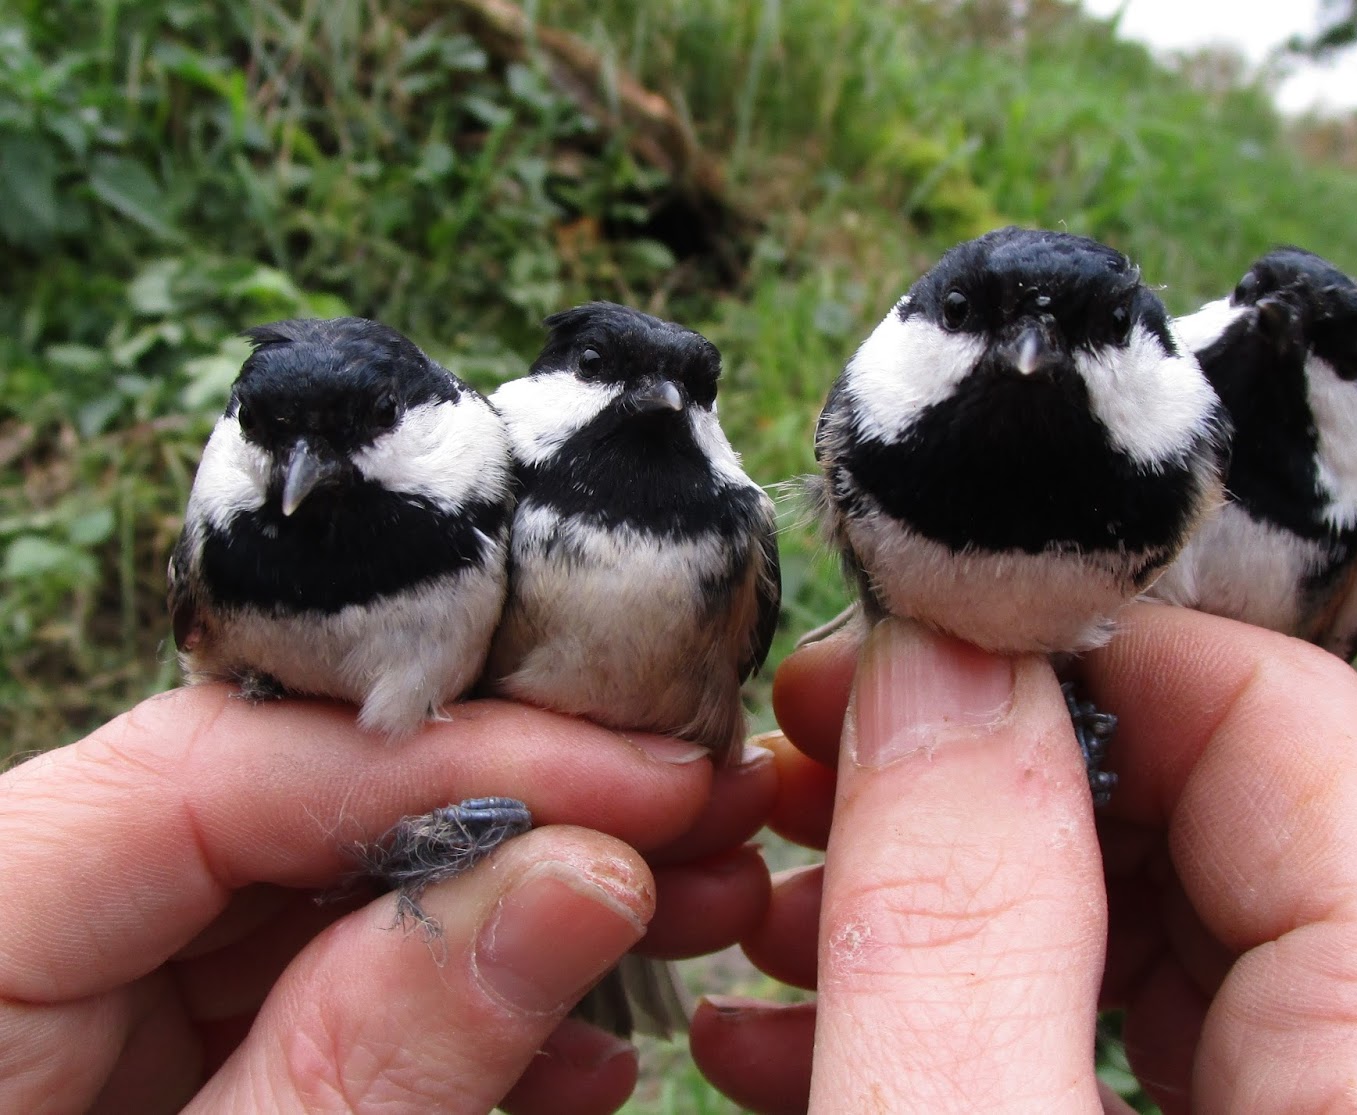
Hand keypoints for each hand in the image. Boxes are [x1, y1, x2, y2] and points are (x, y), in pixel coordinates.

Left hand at [0, 686, 774, 1113]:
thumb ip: (386, 1058)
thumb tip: (588, 872)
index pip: (213, 770)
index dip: (449, 756)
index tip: (642, 775)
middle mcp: (15, 943)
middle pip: (285, 810)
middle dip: (512, 816)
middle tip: (697, 818)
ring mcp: (87, 1011)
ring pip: (324, 895)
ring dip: (514, 908)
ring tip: (688, 908)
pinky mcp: (161, 1071)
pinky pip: (316, 995)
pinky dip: (458, 1019)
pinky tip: (586, 1063)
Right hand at [691, 606, 1356, 1112]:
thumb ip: (960, 918)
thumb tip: (930, 663)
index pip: (1284, 720)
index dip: (1058, 649)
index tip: (870, 656)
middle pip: (1217, 818)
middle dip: (974, 785)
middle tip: (791, 783)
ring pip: (1162, 938)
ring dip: (950, 908)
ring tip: (772, 924)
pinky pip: (1146, 1055)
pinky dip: (983, 1026)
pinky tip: (809, 1040)